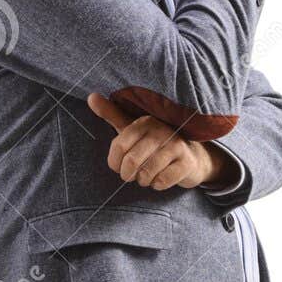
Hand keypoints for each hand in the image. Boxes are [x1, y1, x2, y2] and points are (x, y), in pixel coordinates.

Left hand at [86, 93, 234, 189]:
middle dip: (128, 175)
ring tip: (147, 176)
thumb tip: (91, 97)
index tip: (118, 166)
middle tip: (131, 175)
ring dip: (143, 181)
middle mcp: (161, 130)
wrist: (191, 157)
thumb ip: (111, 113)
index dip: (114, 162)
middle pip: (131, 162)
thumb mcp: (131, 127)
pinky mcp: (186, 162)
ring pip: (147, 174)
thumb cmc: (154, 143)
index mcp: (144, 122)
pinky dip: (157, 185)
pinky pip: (162, 181)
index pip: (119, 146)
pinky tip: (161, 178)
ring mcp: (176, 146)